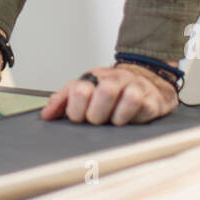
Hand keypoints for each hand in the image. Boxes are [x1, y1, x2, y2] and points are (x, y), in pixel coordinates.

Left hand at [42, 63, 178, 124]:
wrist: (147, 82)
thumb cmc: (113, 90)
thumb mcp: (86, 90)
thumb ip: (63, 101)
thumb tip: (46, 115)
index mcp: (94, 78)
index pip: (79, 90)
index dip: (76, 110)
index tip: (79, 117)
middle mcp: (115, 80)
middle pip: (105, 92)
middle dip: (97, 115)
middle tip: (97, 121)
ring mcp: (135, 88)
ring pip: (128, 99)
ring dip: (117, 117)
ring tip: (113, 122)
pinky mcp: (152, 101)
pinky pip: (144, 109)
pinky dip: (134, 119)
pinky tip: (130, 121)